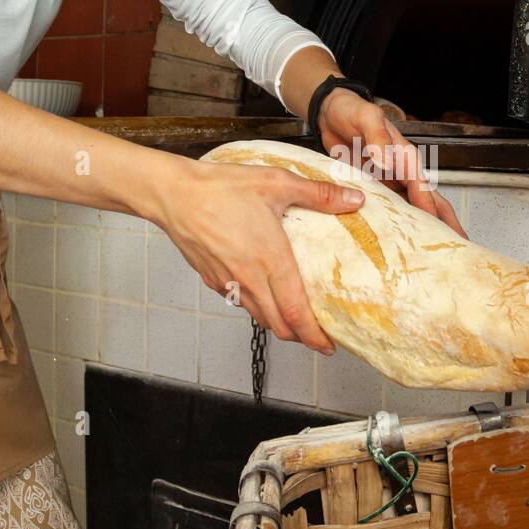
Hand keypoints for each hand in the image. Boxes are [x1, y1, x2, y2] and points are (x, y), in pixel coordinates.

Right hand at [152, 157, 364, 353]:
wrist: (174, 194)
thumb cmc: (222, 188)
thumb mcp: (277, 183)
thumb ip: (319, 194)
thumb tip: (354, 199)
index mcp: (270, 260)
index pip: (296, 313)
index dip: (314, 335)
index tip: (329, 345)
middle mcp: (249, 278)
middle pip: (280, 325)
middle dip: (302, 336)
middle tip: (319, 335)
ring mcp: (228, 282)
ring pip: (259, 317)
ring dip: (280, 323)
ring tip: (295, 317)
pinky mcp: (212, 279)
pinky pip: (240, 302)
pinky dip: (257, 307)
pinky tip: (264, 292)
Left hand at [318, 89, 466, 237]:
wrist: (330, 112)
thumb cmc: (350, 110)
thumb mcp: (366, 117)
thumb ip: (377, 137)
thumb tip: (386, 159)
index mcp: (405, 157)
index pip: (422, 189)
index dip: (431, 211)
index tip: (438, 232)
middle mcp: (402, 171)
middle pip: (429, 201)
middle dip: (445, 224)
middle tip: (455, 247)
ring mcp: (390, 180)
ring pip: (412, 208)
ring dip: (423, 228)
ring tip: (431, 252)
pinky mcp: (375, 186)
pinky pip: (390, 208)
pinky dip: (398, 224)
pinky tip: (401, 240)